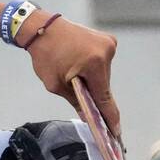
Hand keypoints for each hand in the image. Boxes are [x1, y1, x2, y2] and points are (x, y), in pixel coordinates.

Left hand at [22, 13, 121, 137]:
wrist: (43, 29)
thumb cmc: (45, 57)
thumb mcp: (56, 85)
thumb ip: (75, 101)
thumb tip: (88, 117)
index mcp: (94, 63)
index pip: (104, 96)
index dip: (109, 115)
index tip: (116, 130)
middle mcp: (107, 51)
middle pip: (104, 84)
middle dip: (95, 96)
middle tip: (88, 106)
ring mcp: (109, 43)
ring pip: (104, 74)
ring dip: (94, 81)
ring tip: (76, 78)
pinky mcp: (107, 40)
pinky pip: (103, 62)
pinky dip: (94, 69)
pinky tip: (80, 67)